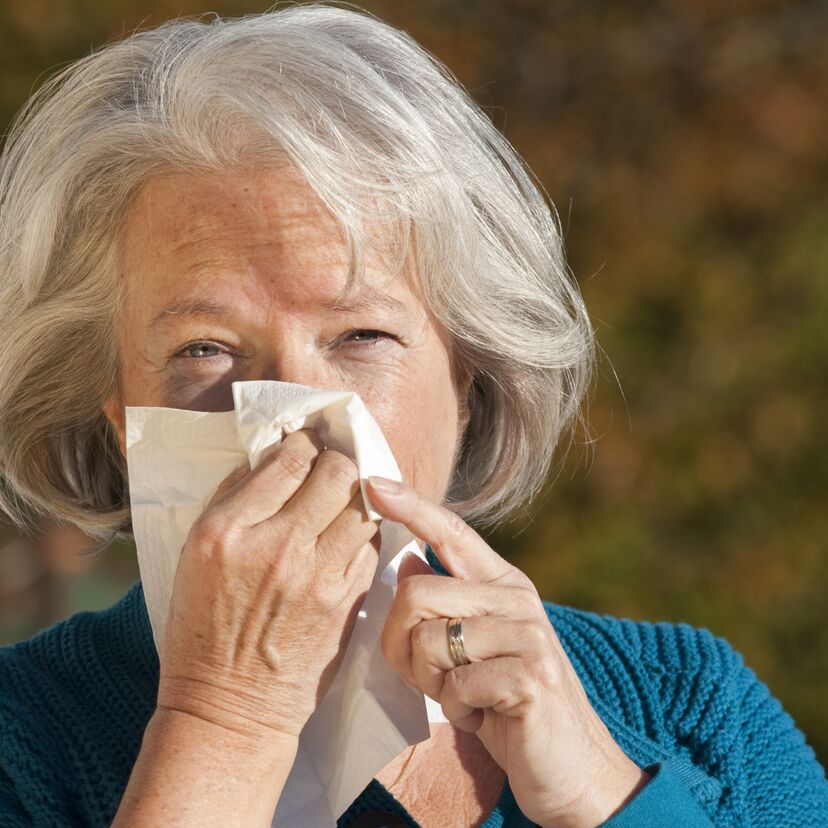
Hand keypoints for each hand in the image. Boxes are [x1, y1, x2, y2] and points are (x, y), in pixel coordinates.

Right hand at [156, 429, 380, 745]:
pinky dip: (362, 530)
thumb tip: (274, 455)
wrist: (230, 705)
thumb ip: (234, 498)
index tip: (306, 444)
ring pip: (364, 503)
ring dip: (357, 492)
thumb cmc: (204, 628)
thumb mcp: (194, 554)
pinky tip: (347, 534)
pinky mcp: (347, 599)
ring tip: (343, 497)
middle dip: (337, 459)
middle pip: (337, 471)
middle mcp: (277, 547)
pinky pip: (371, 542)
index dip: (305, 442)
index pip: (289, 458)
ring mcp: (318, 575)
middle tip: (329, 466)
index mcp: (227, 530)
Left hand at [369, 476, 650, 827]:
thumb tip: (406, 560)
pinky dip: (455, 710)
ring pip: (429, 641)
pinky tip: (483, 717)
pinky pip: (454, 684)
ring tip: (463, 698)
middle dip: (401, 647)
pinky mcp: (530, 676)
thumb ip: (445, 605)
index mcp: (502, 584)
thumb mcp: (473, 649)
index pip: (452, 531)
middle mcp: (517, 598)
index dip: (411, 505)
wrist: (571, 768)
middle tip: (429, 677)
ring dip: (431, 684)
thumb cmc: (509, 705)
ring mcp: (527, 635)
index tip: (374, 483)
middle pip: (417, 593)